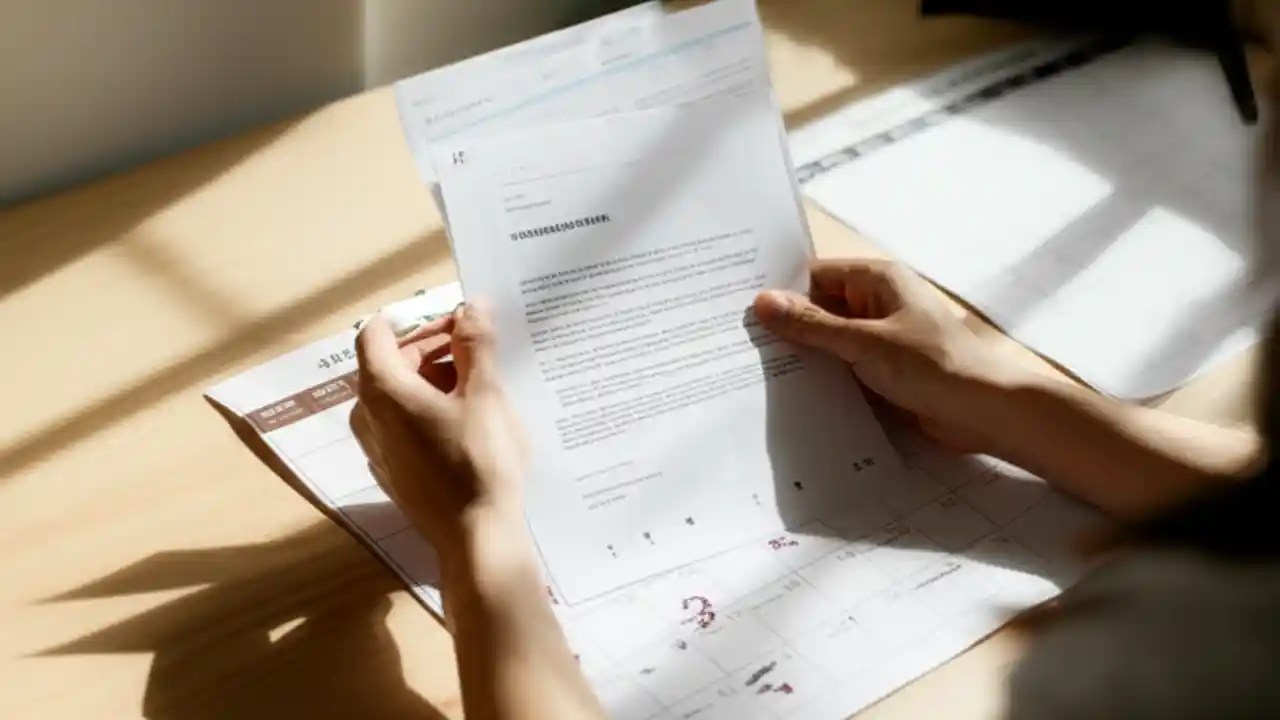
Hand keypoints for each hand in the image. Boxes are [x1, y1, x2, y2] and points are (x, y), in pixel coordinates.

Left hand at [350, 302, 527, 550]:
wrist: (477, 537)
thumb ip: (476, 344)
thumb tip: (472, 306)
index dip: (416, 320)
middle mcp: (367, 416)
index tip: (455, 324)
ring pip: (397, 397)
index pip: (376, 333)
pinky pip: (402, 427)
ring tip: (479, 386)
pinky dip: (428, 412)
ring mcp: (376, 448)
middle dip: (432, 349)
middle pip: (389, 364)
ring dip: (433, 381)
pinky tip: (467, 423)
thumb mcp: (486, 394)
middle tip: (478, 351)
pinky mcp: (392, 471)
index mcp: (382, 390)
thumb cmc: (480, 461)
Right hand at [754, 259, 1027, 452]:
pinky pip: (842, 367)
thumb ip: (812, 325)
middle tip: (734, 343)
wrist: (985, 412)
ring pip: (828, 341)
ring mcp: (880, 339)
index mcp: (877, 280)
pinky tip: (787, 392)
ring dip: (801, 355)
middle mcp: (876, 303)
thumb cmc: (931, 365)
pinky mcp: (883, 371)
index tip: (737, 308)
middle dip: (785, 327)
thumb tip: (761, 301)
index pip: (814, 276)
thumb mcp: (865, 342)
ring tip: (749, 370)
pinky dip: (820, 377)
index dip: (779, 291)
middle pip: (819, 309)